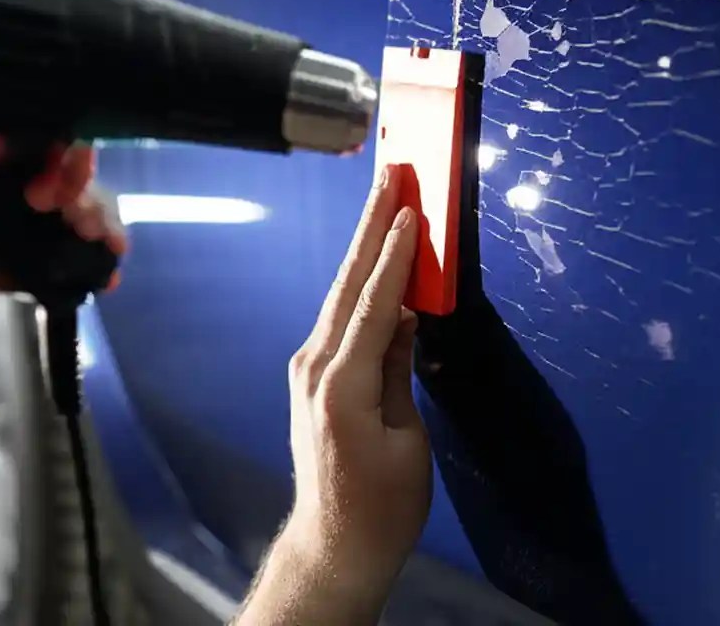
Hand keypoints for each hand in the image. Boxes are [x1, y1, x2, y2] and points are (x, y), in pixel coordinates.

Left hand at [284, 163, 430, 588]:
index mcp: (342, 385)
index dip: (396, 255)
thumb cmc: (381, 506)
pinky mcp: (311, 377)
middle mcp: (315, 369)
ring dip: (365, 248)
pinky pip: (340, 318)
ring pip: (342, 295)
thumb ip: (399, 372)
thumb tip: (405, 317)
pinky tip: (376, 263)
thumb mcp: (406, 439)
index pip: (375, 304)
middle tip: (391, 175)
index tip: (411, 209)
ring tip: (385, 202)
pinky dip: (360, 284)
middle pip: (349, 283)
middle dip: (372, 227)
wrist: (336, 544)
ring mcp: (307, 371)